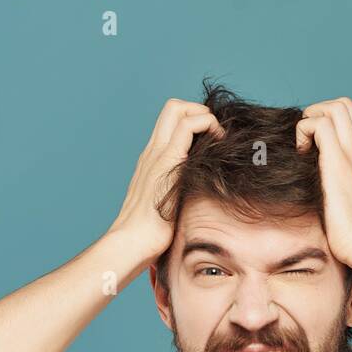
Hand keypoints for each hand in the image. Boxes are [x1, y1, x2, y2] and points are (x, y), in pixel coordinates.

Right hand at [107, 98, 222, 267]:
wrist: (132, 243)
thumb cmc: (149, 235)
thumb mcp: (168, 207)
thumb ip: (178, 196)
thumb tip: (198, 203)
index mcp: (152, 160)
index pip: (170, 122)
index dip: (194, 121)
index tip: (211, 142)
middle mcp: (152, 152)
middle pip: (173, 107)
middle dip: (200, 111)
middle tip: (216, 136)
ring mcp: (157, 154)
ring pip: (178, 109)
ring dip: (205, 117)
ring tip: (219, 141)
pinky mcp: (166, 162)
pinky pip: (188, 127)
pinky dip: (208, 125)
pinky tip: (218, 146)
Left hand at [296, 97, 351, 269]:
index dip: (334, 125)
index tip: (319, 148)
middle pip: (346, 106)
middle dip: (320, 114)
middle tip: (307, 142)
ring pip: (334, 108)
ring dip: (311, 119)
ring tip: (303, 146)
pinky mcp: (338, 162)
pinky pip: (318, 124)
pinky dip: (304, 131)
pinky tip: (301, 155)